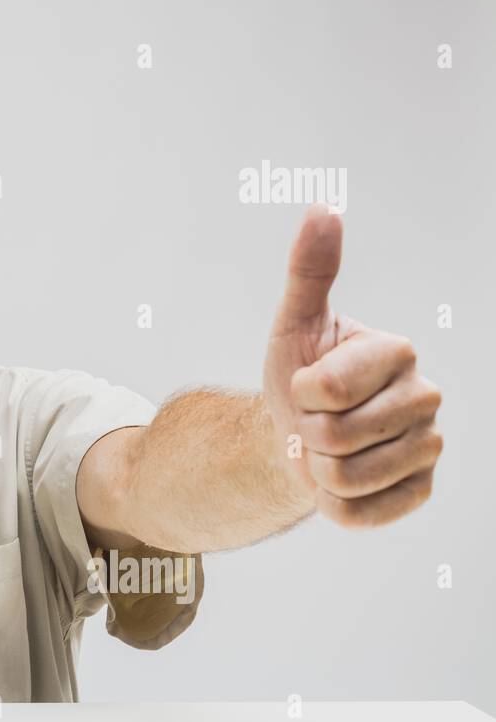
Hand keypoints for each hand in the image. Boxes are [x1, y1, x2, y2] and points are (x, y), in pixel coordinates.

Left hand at [262, 205, 442, 527]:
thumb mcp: (294, 324)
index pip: (330, 388)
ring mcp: (427, 448)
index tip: (305, 384)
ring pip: (347, 477)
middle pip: (339, 435)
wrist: (298, 435)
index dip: (301, 391)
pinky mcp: (420, 492)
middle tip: (315, 421)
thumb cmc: (298, 376)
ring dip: (318, 469)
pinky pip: (361, 513)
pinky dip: (332, 504)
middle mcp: (424, 397)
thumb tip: (322, 208)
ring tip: (326, 449)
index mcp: (397, 352)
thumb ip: (309, 271)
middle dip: (308, 431)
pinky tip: (341, 481)